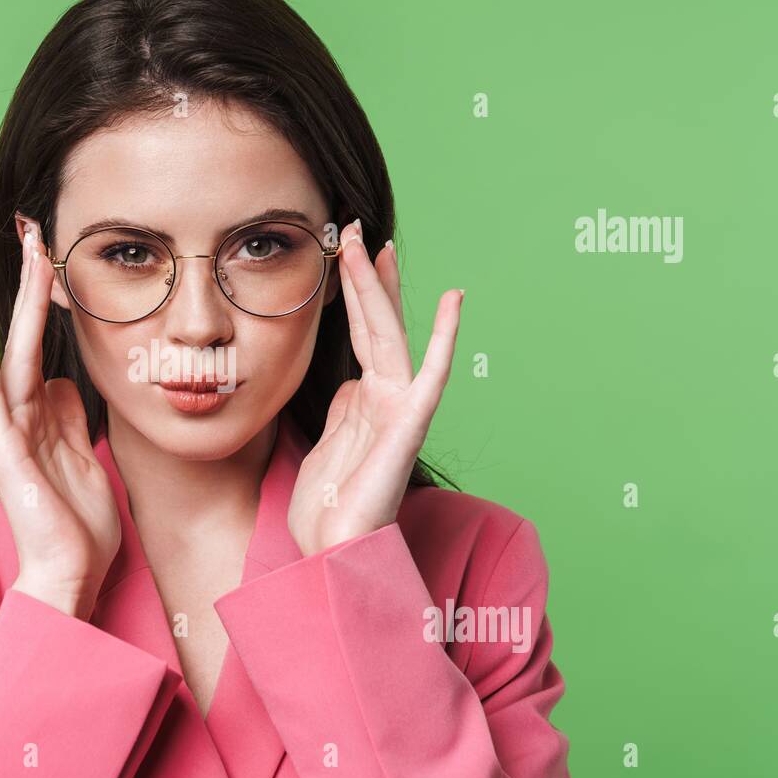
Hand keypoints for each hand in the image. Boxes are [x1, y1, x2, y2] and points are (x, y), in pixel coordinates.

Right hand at [0, 225, 120, 619]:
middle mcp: (20, 420)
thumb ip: (72, 422)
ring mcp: (9, 433)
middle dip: (32, 289)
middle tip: (37, 237)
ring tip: (27, 257)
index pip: (41, 349)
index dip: (47, 308)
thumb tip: (64, 384)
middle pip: (25, 341)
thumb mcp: (86, 460)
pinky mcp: (6, 452)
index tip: (56, 264)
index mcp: (42, 421)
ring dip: (19, 306)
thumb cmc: (79, 527)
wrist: (70, 575)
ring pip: (12, 355)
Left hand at [287, 218, 462, 556]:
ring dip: (378, 286)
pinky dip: (443, 336)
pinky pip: (429, 372)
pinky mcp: (409, 421)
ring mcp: (398, 405)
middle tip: (354, 228)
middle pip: (377, 323)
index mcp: (363, 400)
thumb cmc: (326, 508)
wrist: (332, 549)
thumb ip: (339, 409)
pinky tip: (454, 298)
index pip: (362, 335)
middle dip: (365, 275)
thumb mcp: (324, 443)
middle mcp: (384, 396)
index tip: (351, 253)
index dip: (359, 293)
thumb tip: (349, 383)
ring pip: (388, 333)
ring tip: (370, 241)